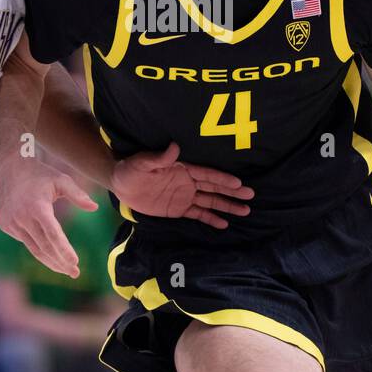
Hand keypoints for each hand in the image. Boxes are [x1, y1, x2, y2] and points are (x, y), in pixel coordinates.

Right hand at [0, 157, 95, 277]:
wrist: (10, 169)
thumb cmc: (40, 174)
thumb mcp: (61, 180)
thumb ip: (78, 195)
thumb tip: (95, 208)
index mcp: (37, 206)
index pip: (53, 234)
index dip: (64, 250)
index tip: (75, 263)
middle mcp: (22, 217)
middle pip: (44, 246)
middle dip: (60, 262)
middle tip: (75, 273)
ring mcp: (11, 223)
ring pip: (34, 248)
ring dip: (50, 261)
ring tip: (66, 270)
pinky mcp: (6, 225)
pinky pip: (26, 241)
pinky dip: (39, 249)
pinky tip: (50, 253)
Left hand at [111, 142, 253, 228]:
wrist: (121, 184)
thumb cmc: (131, 169)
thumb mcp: (142, 162)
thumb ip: (159, 158)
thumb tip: (174, 147)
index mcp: (183, 169)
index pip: (206, 174)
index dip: (222, 179)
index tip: (238, 183)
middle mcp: (188, 182)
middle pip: (214, 188)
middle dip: (232, 192)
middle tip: (250, 196)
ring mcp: (185, 196)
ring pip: (210, 202)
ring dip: (226, 206)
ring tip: (245, 211)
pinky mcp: (179, 209)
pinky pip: (198, 214)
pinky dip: (211, 219)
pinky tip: (224, 224)